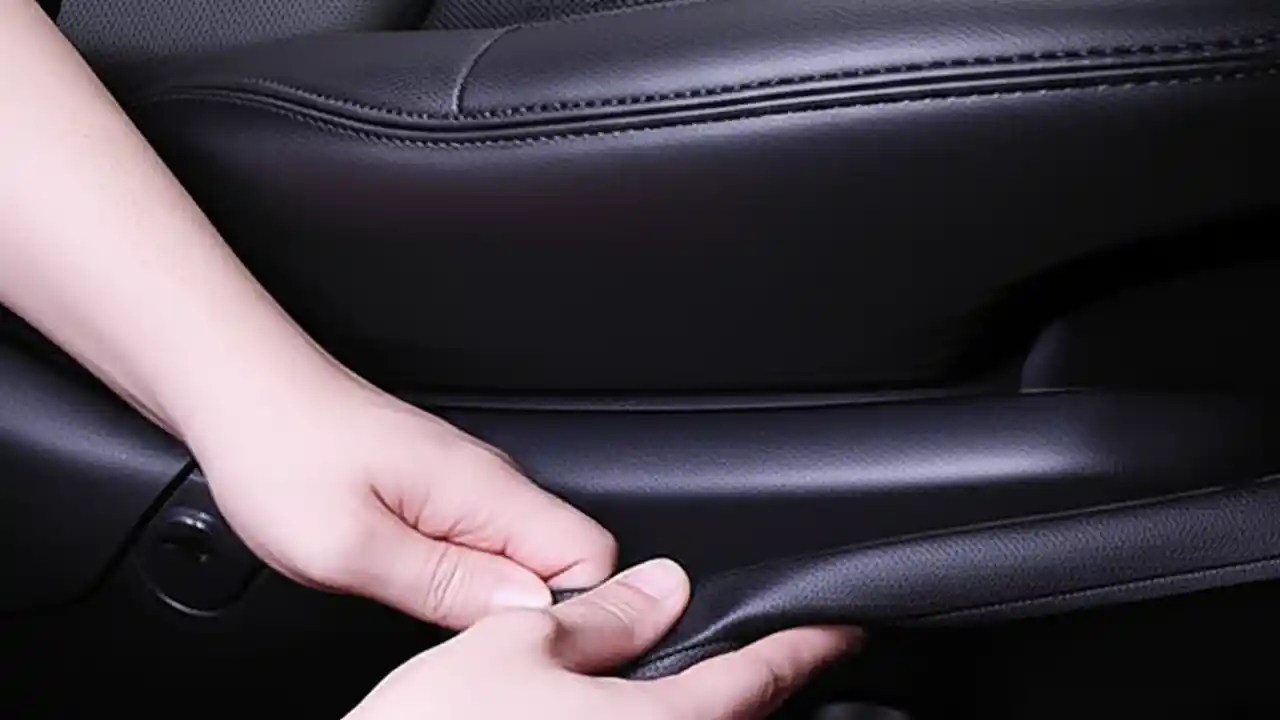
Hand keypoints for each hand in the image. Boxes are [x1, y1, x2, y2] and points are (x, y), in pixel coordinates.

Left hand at [188, 377, 616, 628]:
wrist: (242, 390)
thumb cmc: (281, 453)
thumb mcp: (351, 545)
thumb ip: (446, 586)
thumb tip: (526, 615)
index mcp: (485, 490)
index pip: (592, 557)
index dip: (570, 612)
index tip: (512, 644)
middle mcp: (492, 483)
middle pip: (565, 563)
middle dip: (526, 613)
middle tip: (449, 633)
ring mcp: (469, 486)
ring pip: (524, 559)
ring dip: (487, 599)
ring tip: (417, 604)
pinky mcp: (442, 492)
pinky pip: (486, 547)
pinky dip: (462, 579)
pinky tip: (410, 585)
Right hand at [347, 559, 862, 719]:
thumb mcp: (511, 650)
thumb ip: (599, 617)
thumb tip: (658, 588)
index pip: (761, 678)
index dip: (807, 644)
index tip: (841, 628)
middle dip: (756, 681)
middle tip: (767, 647)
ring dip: (704, 706)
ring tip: (687, 676)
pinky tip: (616, 713)